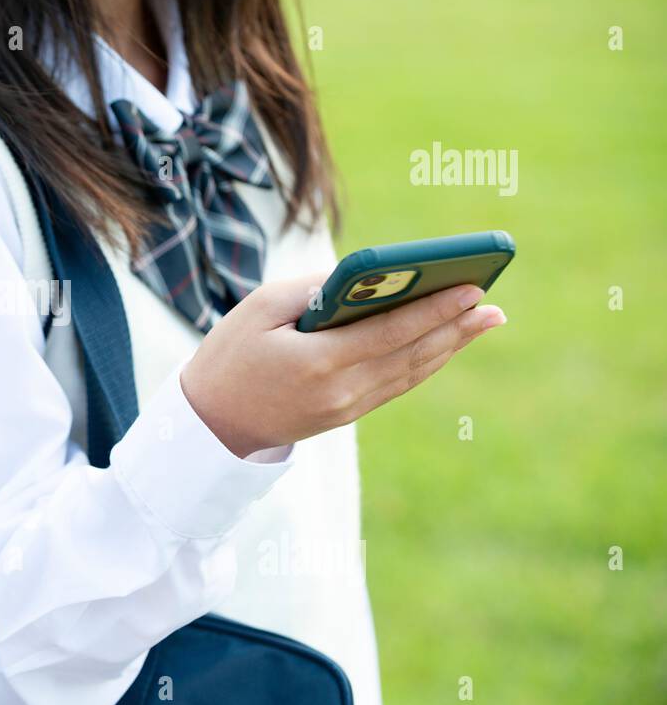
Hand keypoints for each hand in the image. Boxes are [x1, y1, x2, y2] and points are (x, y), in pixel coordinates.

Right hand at [179, 273, 506, 457]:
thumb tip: (361, 280)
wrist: (210, 424)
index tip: (472, 287)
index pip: (392, 332)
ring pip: (411, 373)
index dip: (436, 309)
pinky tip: (444, 345)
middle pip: (412, 354)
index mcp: (318, 362)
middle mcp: (341, 391)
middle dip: (457, 327)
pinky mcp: (344, 415)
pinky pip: (396, 385)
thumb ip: (311, 290)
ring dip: (451, 346)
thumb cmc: (229, 356)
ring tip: (484, 321)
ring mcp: (346, 408)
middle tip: (494, 304)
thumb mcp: (257, 309)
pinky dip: (425, 363)